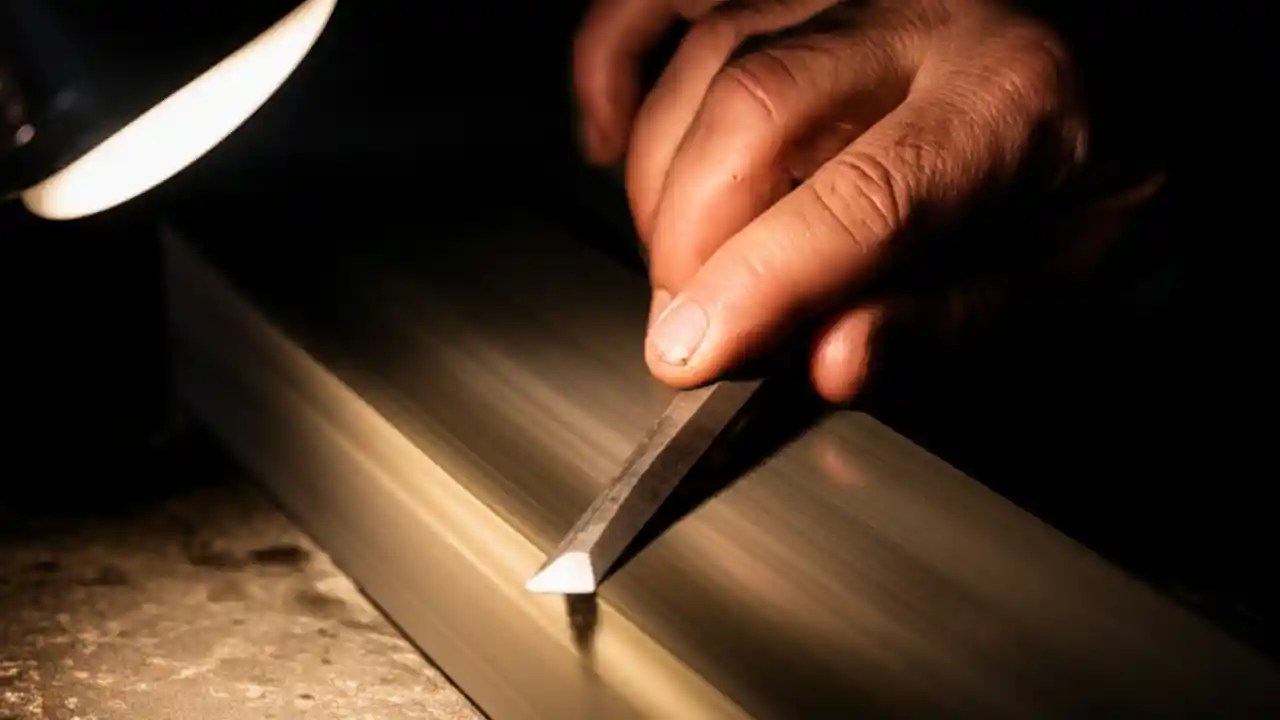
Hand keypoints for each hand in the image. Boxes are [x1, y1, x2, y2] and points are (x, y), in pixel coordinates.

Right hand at [574, 0, 1091, 400]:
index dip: (759, 282)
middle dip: (692, 236)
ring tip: (676, 264)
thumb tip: (830, 362)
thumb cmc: (1096, 161)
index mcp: (1013, 101)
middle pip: (760, 108)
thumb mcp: (1065, 267)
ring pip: (712, 57)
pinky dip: (616, 60)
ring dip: (664, 179)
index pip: (864, 196)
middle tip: (683, 325)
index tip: (689, 355)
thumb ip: (950, 317)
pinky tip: (613, 137)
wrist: (1127, 57)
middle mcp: (928, 15)